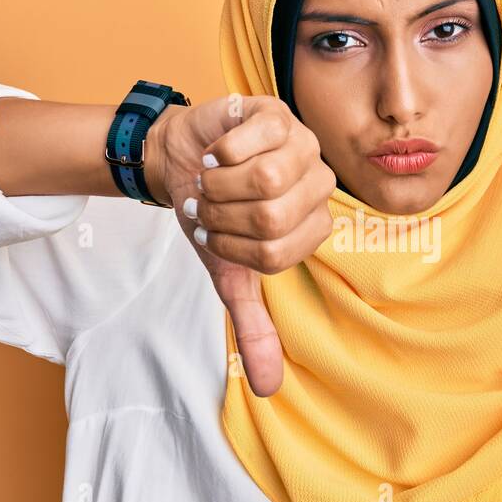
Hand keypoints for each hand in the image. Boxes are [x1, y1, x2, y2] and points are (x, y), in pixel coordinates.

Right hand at [145, 95, 335, 396]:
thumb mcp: (230, 272)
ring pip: (267, 177)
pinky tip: (220, 151)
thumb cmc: (213, 213)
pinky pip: (254, 137)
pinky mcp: (278, 111)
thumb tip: (267, 390)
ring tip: (211, 180)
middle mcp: (318, 184)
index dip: (232, 246)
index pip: (274, 252)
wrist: (183, 159)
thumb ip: (253, 325)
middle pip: (273, 216)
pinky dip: (223, 150)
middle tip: (208, 206)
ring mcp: (303, 143)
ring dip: (220, 184)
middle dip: (223, 215)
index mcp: (313, 224)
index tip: (216, 235)